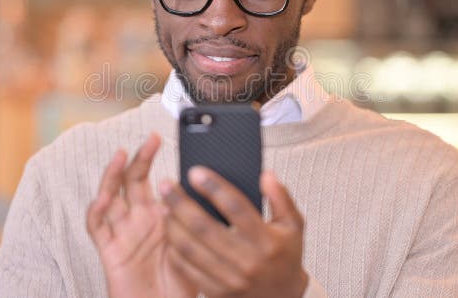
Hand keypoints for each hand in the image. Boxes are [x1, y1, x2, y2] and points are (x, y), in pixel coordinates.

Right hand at [86, 133, 195, 297]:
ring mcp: (121, 233)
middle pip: (130, 181)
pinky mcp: (108, 251)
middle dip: (139, 158)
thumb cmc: (181, 283)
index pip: (151, 179)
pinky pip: (97, 227)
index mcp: (157, 216)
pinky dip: (97, 211)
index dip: (152, 159)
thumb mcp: (194, 244)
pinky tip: (104, 198)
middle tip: (151, 139)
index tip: (163, 138)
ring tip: (121, 155)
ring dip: (112, 175)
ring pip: (109, 197)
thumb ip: (193, 219)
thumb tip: (207, 188)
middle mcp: (136, 221)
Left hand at [159, 167, 308, 297]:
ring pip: (191, 248)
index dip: (213, 187)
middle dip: (181, 202)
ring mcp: (230, 279)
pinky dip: (174, 249)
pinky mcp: (217, 293)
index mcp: (266, 240)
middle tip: (166, 184)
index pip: (235, 207)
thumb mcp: (293, 226)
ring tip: (163, 206)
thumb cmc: (285, 257)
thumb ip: (281, 198)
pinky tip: (169, 233)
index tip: (194, 172)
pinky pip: (187, 269)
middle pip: (205, 226)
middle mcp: (247, 260)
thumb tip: (266, 175)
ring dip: (172, 225)